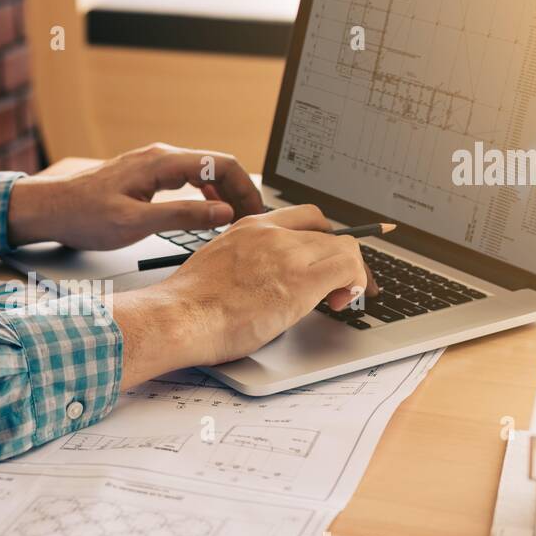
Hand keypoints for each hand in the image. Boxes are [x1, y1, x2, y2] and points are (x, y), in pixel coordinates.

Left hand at [6, 143, 264, 248]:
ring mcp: (154, 165)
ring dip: (224, 194)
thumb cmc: (83, 216)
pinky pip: (188, 179)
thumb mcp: (135, 223)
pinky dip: (205, 195)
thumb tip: (223, 213)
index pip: (221, 165)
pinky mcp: (147, 176)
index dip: (246, 188)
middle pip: (217, 166)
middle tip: (253, 222)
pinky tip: (208, 214)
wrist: (50, 209)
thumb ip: (181, 216)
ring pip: (203, 172)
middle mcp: (161, 157)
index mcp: (162, 163)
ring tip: (236, 221)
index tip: (257, 213)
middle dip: (240, 192)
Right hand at [111, 205, 374, 385]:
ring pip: (343, 247)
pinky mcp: (301, 280)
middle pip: (326, 232)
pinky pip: (349, 268)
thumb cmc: (188, 307)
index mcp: (248, 228)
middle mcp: (270, 233)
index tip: (326, 258)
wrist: (178, 317)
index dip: (321, 239)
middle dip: (340, 257)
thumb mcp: (218, 268)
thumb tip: (262, 286)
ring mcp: (287, 253)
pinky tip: (343, 302)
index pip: (301, 218)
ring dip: (351, 273)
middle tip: (344, 284)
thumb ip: (246, 266)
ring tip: (344, 297)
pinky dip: (357, 283)